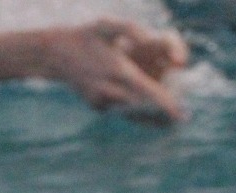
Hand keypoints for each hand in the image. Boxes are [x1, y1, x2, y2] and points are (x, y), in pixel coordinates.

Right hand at [46, 19, 189, 119]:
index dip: (164, 104)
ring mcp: (100, 101)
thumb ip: (133, 30)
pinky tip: (149, 120)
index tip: (180, 115)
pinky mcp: (96, 106)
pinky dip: (135, 114)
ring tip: (167, 125)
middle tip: (179, 121)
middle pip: (141, 107)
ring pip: (131, 113)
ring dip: (150, 120)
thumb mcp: (108, 25)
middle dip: (161, 115)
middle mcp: (108, 89)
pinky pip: (120, 111)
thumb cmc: (87, 36)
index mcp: (116, 70)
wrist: (55, 54)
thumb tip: (151, 39)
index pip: (146, 91)